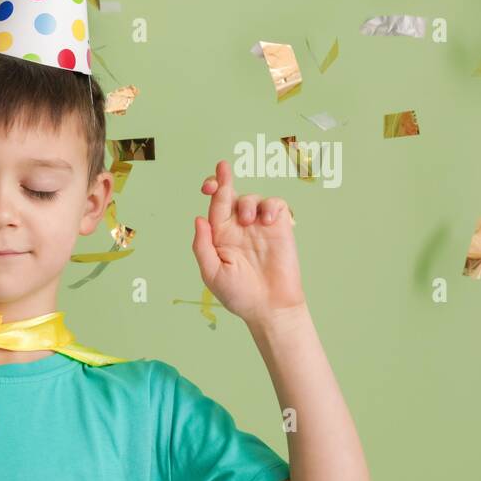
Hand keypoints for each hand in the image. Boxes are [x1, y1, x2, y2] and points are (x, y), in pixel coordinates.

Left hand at [192, 160, 305, 325]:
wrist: (269, 307)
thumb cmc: (238, 294)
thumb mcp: (211, 272)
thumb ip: (202, 246)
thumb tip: (199, 218)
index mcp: (219, 236)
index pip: (214, 207)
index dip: (212, 190)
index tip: (208, 184)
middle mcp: (238, 228)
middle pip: (231, 195)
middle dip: (224, 181)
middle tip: (221, 173)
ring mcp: (260, 227)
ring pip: (252, 198)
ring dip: (247, 203)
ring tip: (247, 221)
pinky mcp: (281, 229)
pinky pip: (276, 205)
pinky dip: (272, 206)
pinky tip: (268, 220)